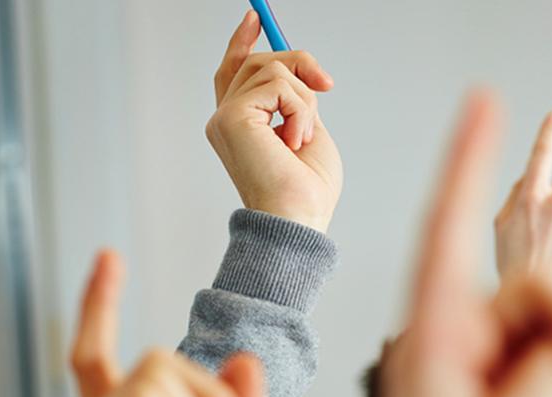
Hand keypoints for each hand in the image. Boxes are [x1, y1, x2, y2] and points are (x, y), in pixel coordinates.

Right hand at [206, 11, 342, 231]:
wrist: (297, 221)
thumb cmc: (307, 191)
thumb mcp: (308, 133)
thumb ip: (296, 103)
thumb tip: (302, 74)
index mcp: (240, 126)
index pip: (233, 71)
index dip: (242, 42)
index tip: (256, 18)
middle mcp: (225, 120)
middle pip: (258, 62)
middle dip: (299, 64)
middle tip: (327, 85)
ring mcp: (226, 117)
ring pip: (273, 69)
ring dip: (304, 99)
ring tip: (303, 137)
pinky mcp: (233, 117)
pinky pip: (279, 84)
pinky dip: (300, 108)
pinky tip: (296, 139)